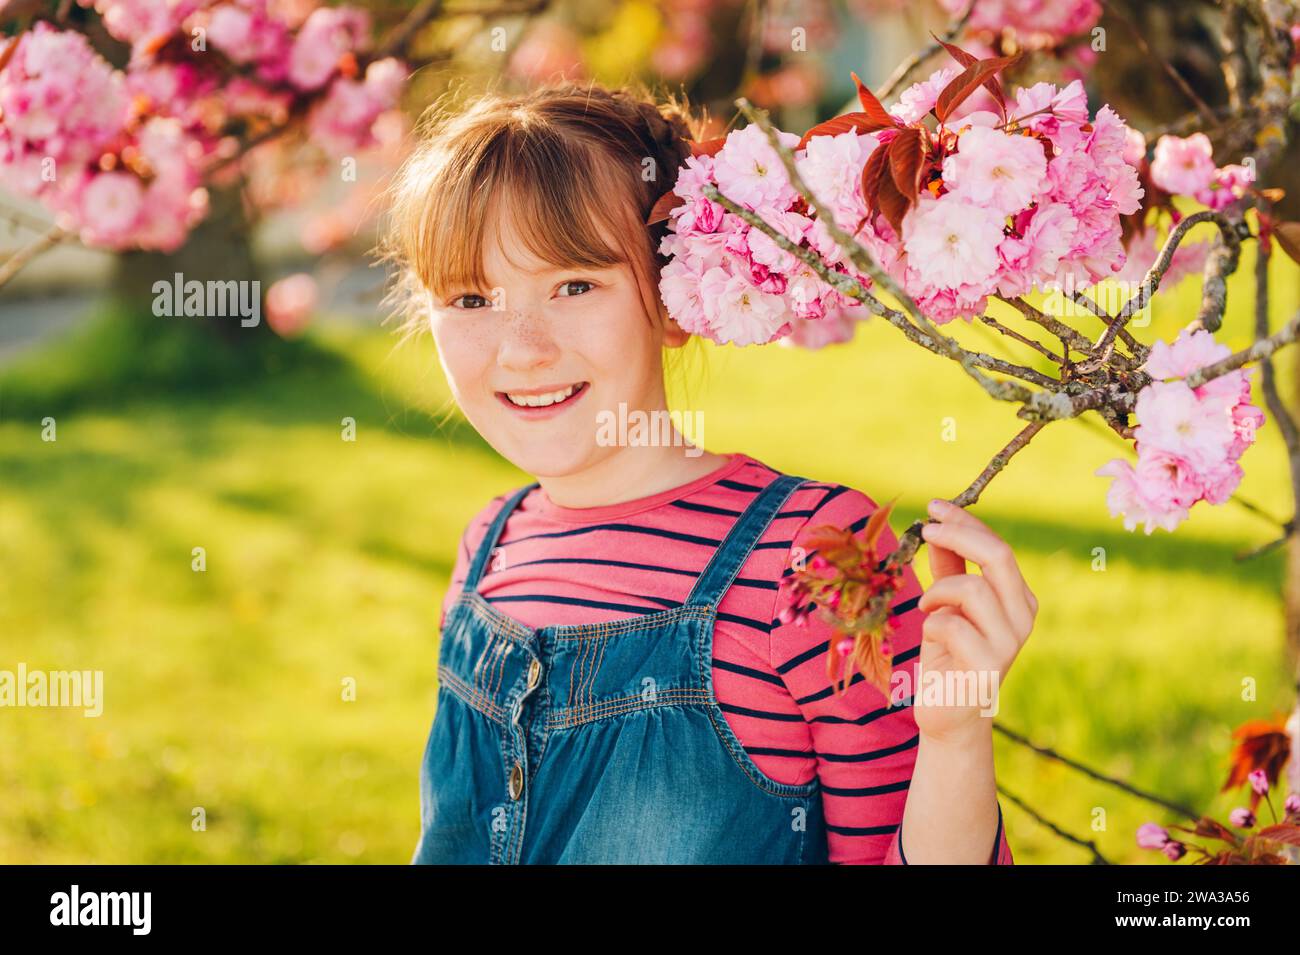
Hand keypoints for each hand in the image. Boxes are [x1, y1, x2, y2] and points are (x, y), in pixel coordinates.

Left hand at [912, 498, 1036, 744]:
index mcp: (1017, 598)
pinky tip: (931, 636)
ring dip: (938, 590)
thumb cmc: (948, 655)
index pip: (997, 548)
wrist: (950, 715)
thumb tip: (935, 526)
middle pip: (998, 557)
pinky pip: (952, 625)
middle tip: (926, 530)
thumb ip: (947, 568)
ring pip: (973, 589)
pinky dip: (932, 622)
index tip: (934, 508)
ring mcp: (1009, 643)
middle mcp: (1022, 617)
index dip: (966, 523)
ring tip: (926, 605)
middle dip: (959, 535)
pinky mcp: (987, 667)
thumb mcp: (946, 604)